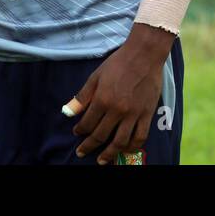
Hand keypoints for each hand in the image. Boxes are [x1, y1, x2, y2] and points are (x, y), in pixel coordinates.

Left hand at [65, 25, 172, 164]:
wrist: (144, 55)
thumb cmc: (118, 63)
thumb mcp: (95, 77)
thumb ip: (82, 96)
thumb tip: (67, 113)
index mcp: (102, 100)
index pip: (87, 124)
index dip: (80, 131)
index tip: (76, 133)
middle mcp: (117, 110)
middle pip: (101, 136)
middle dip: (89, 146)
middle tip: (82, 152)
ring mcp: (133, 114)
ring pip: (120, 142)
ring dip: (109, 154)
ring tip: (102, 160)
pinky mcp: (147, 114)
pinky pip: (140, 137)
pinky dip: (132, 147)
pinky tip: (125, 150)